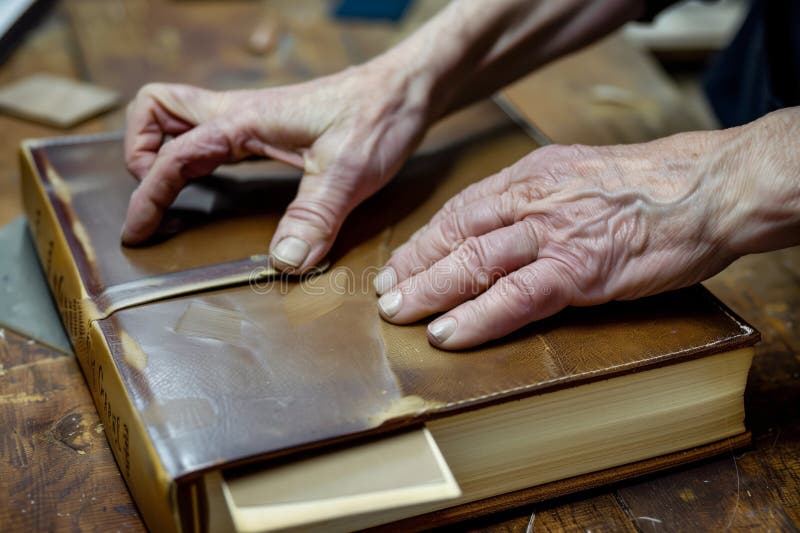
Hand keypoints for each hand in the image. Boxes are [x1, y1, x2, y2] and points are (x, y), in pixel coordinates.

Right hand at [122, 62, 431, 270]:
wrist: (406, 90)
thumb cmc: (380, 117)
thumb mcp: (349, 171)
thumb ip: (314, 215)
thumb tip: (282, 261)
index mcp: (246, 121)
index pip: (175, 155)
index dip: (148, 194)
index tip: (138, 231)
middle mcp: (240, 115)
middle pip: (158, 112)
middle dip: (140, 152)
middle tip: (154, 199)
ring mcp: (252, 120)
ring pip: (181, 121)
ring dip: (162, 151)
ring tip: (170, 196)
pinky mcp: (269, 130)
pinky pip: (212, 138)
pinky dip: (196, 157)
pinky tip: (213, 187)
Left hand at [374, 130, 746, 348]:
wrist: (705, 188)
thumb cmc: (647, 187)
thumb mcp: (578, 176)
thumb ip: (537, 199)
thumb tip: (502, 225)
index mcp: (528, 178)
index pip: (460, 211)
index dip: (425, 241)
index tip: (400, 263)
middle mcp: (530, 202)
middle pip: (456, 235)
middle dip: (414, 267)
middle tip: (384, 294)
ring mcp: (552, 235)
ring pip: (475, 262)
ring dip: (431, 291)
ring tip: (399, 314)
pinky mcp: (579, 269)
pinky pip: (517, 296)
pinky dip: (478, 317)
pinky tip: (449, 333)